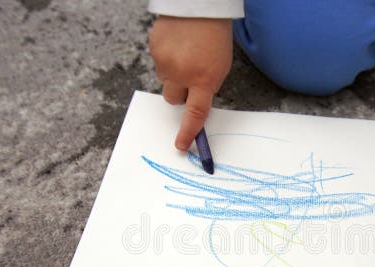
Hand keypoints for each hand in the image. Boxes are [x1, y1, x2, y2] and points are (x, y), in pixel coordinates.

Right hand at [149, 16, 232, 149]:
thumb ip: (207, 86)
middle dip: (180, 94)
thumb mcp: (220, 67)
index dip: (188, 132)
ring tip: (185, 53)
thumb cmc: (215, 36)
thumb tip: (194, 103)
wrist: (201, 6)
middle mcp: (182, 73)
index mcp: (203, 79)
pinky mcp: (154, 48)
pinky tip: (177, 44)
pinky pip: (159, 63)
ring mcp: (165, 61)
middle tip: (189, 78)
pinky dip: (167, 57)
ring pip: (165, 80)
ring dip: (174, 74)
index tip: (181, 145)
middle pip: (173, 99)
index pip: (195, 114)